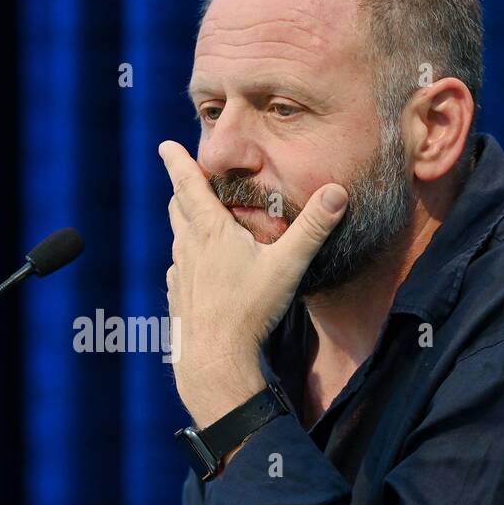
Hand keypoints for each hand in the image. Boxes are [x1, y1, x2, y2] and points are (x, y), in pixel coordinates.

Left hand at [159, 140, 347, 427]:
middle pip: (178, 207)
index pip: (188, 185)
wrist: (214, 359)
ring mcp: (179, 273)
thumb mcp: (287, 265)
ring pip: (178, 237)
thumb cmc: (250, 310)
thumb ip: (313, 229)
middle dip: (183, 189)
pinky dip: (188, 257)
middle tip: (189, 177)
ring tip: (199, 219)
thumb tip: (338, 191)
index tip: (165, 145)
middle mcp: (188, 247)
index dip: (177, 162)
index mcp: (210, 231)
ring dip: (186, 223)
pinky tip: (199, 267)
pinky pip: (179, 267)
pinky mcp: (177, 296)